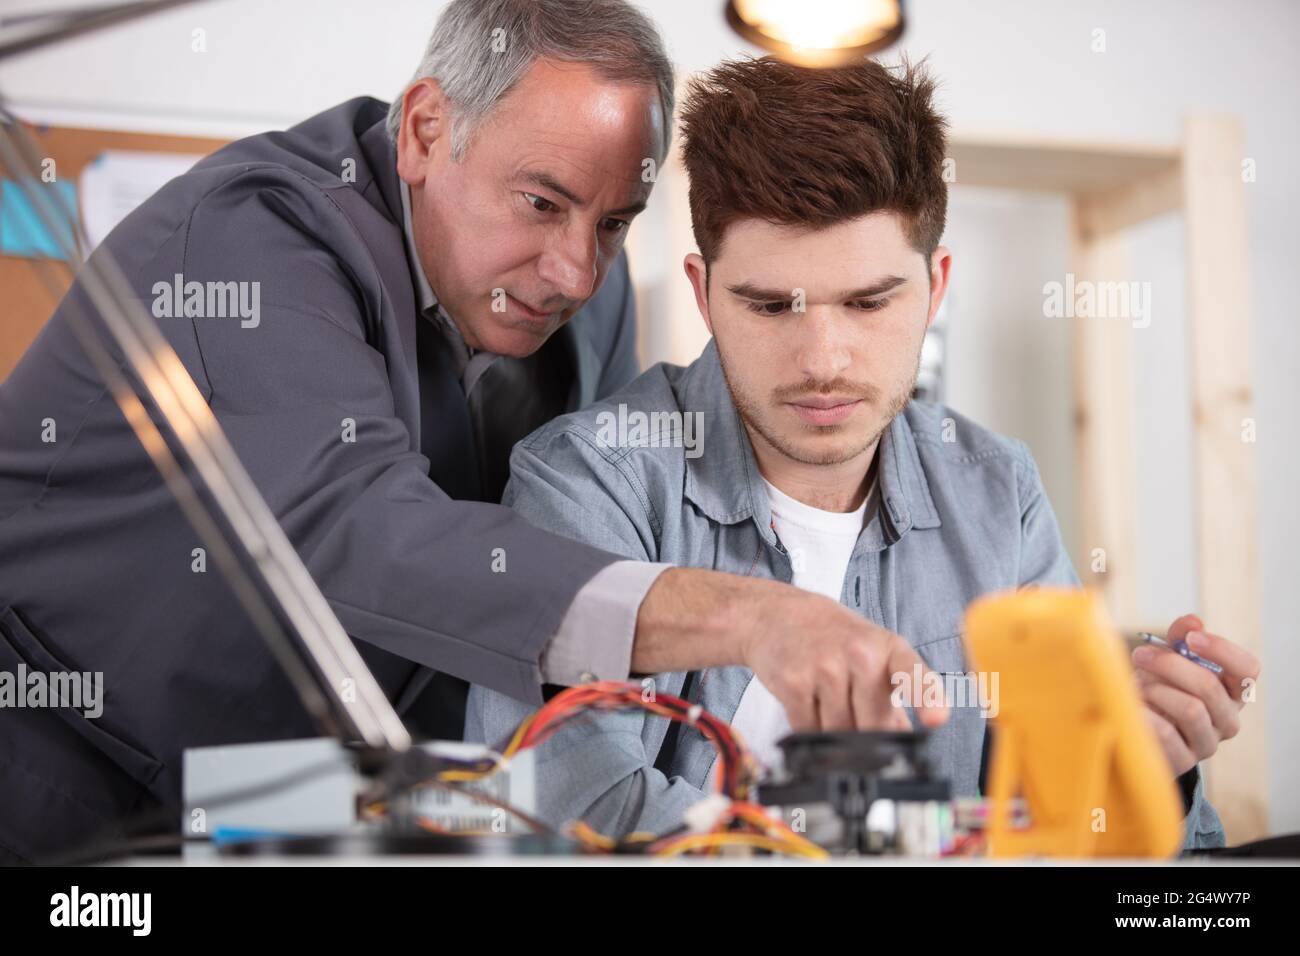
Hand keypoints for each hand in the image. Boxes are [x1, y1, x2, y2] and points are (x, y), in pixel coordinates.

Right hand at [741, 586, 949, 732]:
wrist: (781, 614)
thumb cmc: (835, 638)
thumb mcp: (874, 655)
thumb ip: (895, 698)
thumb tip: (906, 741)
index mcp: (890, 649)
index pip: (913, 675)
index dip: (927, 698)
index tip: (937, 719)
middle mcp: (860, 654)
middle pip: (873, 727)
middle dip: (866, 734)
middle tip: (854, 711)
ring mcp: (824, 667)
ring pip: (838, 733)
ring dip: (833, 733)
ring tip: (827, 701)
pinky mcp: (793, 682)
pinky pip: (808, 731)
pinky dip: (809, 731)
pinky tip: (808, 705)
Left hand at [1132, 613, 1258, 776]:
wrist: (1136, 731)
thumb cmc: (1158, 689)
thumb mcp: (1168, 660)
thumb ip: (1180, 637)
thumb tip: (1192, 621)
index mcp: (1231, 692)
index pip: (1248, 670)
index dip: (1222, 650)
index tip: (1191, 637)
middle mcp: (1227, 720)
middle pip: (1209, 686)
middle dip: (1169, 664)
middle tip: (1140, 655)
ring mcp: (1208, 743)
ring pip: (1191, 709)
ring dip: (1156, 690)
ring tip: (1136, 686)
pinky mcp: (1184, 761)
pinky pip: (1166, 734)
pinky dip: (1145, 714)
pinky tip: (1133, 707)